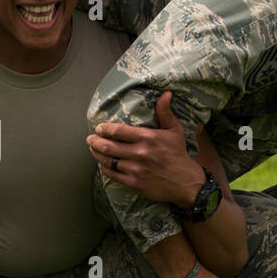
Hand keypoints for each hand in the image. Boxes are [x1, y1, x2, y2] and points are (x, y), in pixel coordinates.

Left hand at [87, 91, 204, 205]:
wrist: (186, 183)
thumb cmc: (178, 154)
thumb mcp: (174, 131)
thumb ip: (165, 112)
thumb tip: (165, 93)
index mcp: (148, 138)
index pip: (118, 131)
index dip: (104, 129)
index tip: (99, 128)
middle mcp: (140, 153)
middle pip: (108, 146)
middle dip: (94, 141)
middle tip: (90, 138)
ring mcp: (135, 170)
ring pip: (107, 160)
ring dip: (97, 154)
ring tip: (93, 149)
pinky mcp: (133, 183)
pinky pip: (112, 174)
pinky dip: (104, 168)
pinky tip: (103, 163)